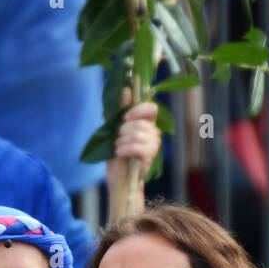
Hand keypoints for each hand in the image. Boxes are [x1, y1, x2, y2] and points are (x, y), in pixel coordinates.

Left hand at [105, 89, 161, 209]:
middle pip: (140, 123)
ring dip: (122, 141)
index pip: (151, 109)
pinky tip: (120, 153)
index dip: (138, 110)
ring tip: (117, 148)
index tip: (125, 117)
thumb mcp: (115, 129)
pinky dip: (125, 149)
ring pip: (138, 134)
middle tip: (117, 140)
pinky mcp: (150, 158)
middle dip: (123, 130)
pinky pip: (139, 147)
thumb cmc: (117, 154)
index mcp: (147, 124)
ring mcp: (153, 146)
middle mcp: (153, 133)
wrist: (118, 178)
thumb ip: (121, 110)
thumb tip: (126, 89)